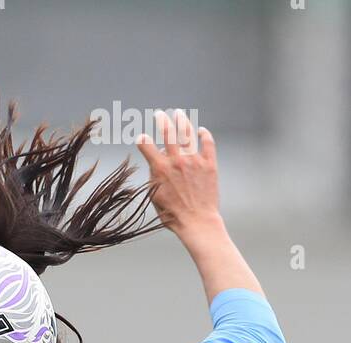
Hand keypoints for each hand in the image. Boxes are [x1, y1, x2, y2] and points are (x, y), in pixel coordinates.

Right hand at [136, 109, 220, 238]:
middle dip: (162, 121)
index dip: (142, 140)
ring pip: (187, 133)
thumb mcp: (154, 198)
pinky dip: (204, 135)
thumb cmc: (173, 215)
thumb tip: (155, 164)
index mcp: (160, 169)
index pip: (146, 146)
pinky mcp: (209, 164)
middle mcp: (177, 161)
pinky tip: (201, 131)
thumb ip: (153, 178)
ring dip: (181, 121)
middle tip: (159, 115)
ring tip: (178, 114)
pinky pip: (207, 143)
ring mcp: (194, 161)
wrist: (197, 222)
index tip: (141, 138)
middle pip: (168, 132)